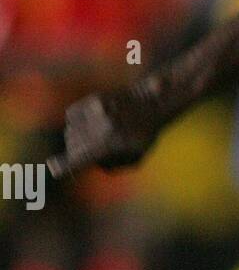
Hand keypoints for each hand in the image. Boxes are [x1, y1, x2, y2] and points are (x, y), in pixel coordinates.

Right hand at [46, 87, 161, 177]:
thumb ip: (111, 164)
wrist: (152, 105)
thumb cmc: (143, 137)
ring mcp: (97, 112)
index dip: (68, 164)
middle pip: (74, 146)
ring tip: (96, 135)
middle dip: (77, 153)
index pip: (85, 157)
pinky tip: (91, 122)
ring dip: (77, 138)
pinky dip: (76, 121)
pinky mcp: (92, 101)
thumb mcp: (134, 158)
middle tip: (90, 152)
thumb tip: (91, 161)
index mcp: (113, 145)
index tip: (54, 168)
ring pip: (71, 131)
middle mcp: (103, 127)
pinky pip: (72, 116)